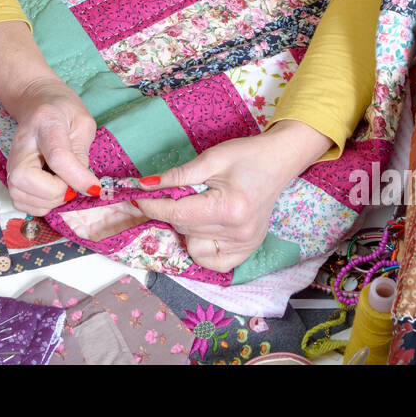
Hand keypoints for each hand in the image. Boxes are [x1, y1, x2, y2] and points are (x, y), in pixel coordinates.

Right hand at [6, 77, 97, 216]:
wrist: (37, 104)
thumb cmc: (63, 112)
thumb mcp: (82, 123)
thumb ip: (82, 153)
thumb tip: (84, 186)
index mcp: (45, 124)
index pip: (57, 156)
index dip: (76, 177)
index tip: (94, 188)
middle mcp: (21, 146)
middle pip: (28, 180)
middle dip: (57, 191)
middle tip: (72, 179)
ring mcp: (10, 165)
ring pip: (23, 197)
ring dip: (51, 200)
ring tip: (61, 182)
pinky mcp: (10, 180)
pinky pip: (24, 205)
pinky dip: (42, 205)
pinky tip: (51, 189)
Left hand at [135, 121, 327, 272]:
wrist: (278, 161)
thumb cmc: (246, 155)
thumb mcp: (210, 159)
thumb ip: (177, 176)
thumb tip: (145, 186)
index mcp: (229, 208)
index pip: (178, 215)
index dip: (152, 206)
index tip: (136, 198)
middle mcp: (238, 233)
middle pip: (184, 229)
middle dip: (169, 211)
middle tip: (169, 194)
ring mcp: (244, 245)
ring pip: (194, 246)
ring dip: (186, 229)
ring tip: (197, 207)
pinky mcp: (247, 250)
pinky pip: (213, 261)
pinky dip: (202, 248)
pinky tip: (204, 228)